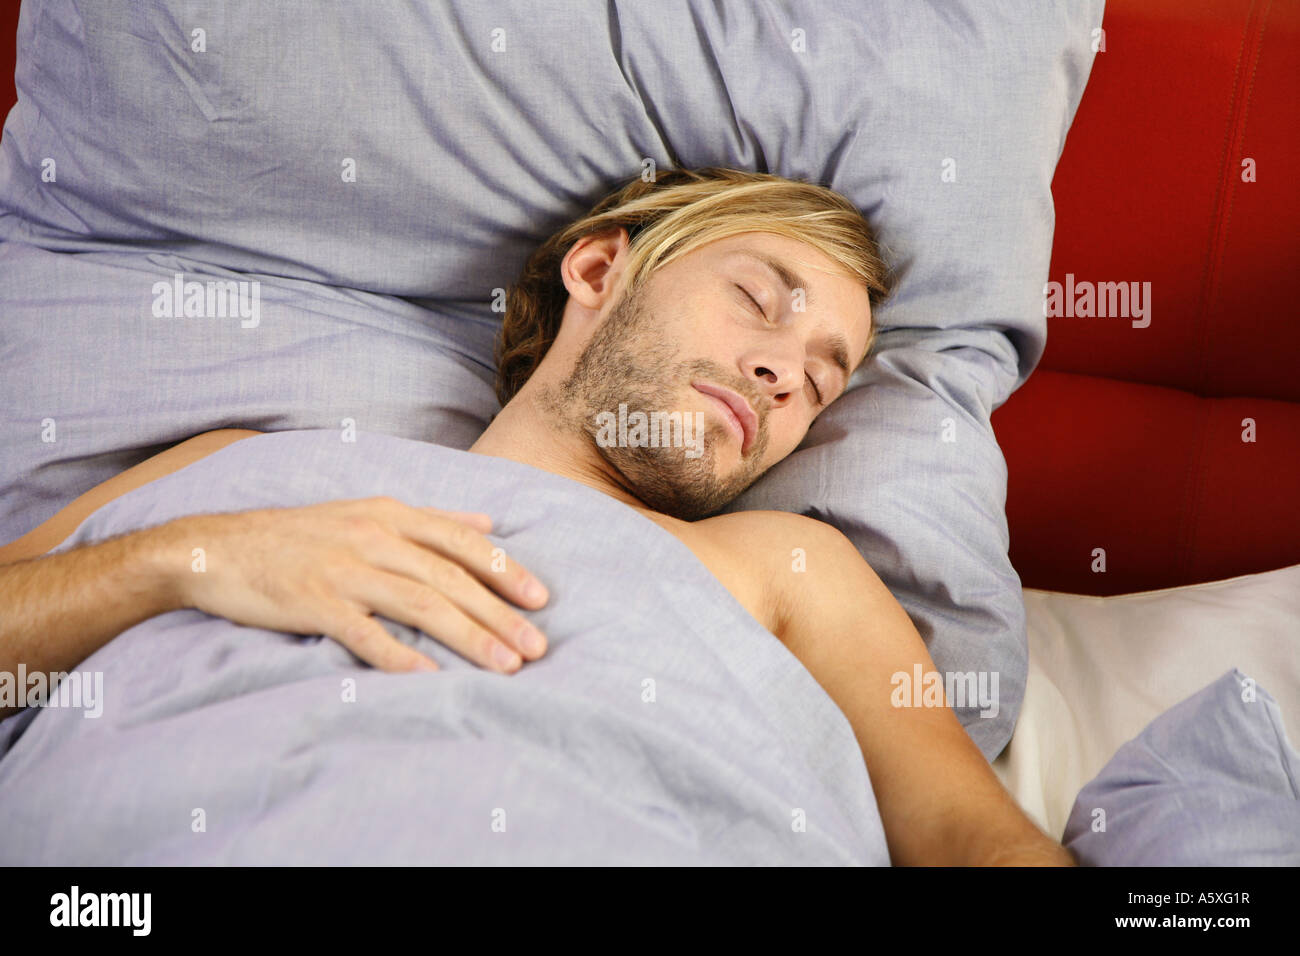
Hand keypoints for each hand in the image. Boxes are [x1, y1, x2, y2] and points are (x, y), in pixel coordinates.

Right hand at [167, 496, 548, 673]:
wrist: (218, 549)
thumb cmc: (300, 535)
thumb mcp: (367, 510)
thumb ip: (430, 519)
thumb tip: (487, 524)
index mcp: (390, 514)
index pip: (461, 542)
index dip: (505, 569)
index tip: (541, 598)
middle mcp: (374, 537)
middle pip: (451, 578)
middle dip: (500, 614)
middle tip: (539, 646)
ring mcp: (344, 569)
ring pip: (421, 604)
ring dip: (469, 637)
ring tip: (506, 665)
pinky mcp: (314, 603)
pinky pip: (366, 633)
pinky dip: (401, 656)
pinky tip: (432, 679)